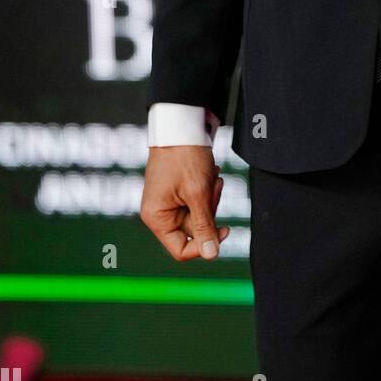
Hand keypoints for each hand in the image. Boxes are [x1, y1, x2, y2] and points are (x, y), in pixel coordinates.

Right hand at [140, 147, 230, 261]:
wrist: (182, 126)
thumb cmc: (184, 156)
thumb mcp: (198, 193)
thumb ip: (204, 226)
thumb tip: (211, 255)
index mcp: (157, 218)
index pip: (180, 249)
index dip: (203, 245)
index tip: (223, 230)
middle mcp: (159, 213)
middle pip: (193, 230)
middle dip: (209, 210)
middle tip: (213, 188)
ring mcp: (169, 201)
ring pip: (199, 214)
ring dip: (210, 197)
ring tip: (211, 177)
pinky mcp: (178, 191)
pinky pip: (198, 200)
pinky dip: (207, 189)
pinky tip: (209, 173)